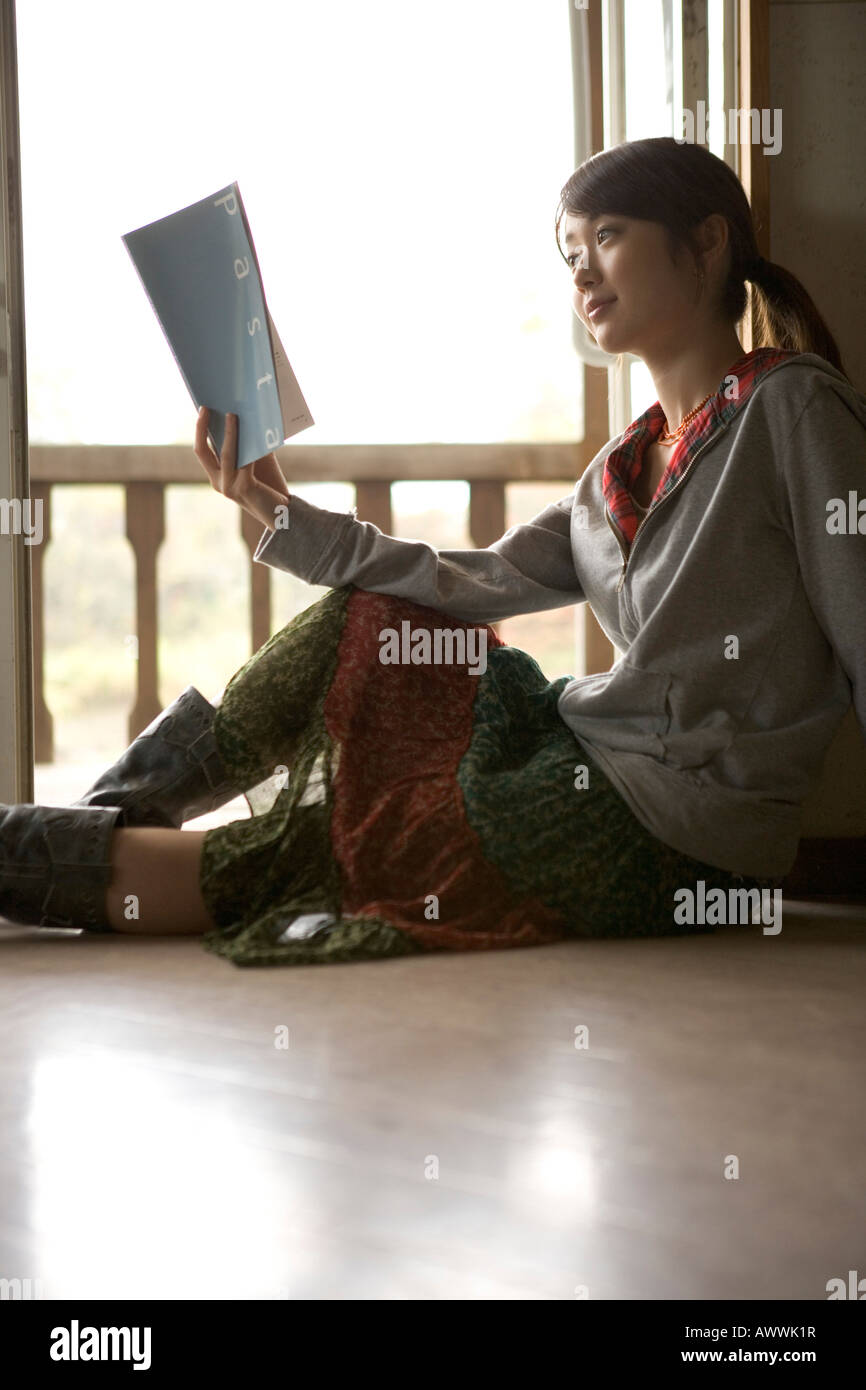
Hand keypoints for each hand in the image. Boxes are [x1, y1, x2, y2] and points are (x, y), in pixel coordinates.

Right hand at [193, 407, 290, 531]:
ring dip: (229, 432)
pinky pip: (244, 462)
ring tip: (232, 414)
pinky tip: (254, 432)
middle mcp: (218, 483)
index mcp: (217, 477)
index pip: (201, 451)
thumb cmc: (270, 486)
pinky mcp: (244, 488)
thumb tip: (246, 417)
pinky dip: (249, 446)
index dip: (199, 430)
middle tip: (206, 408)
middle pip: (202, 451)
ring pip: (225, 454)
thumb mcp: (253, 463)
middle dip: (201, 428)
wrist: (283, 513)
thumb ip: (247, 446)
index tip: (203, 410)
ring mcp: (229, 487)